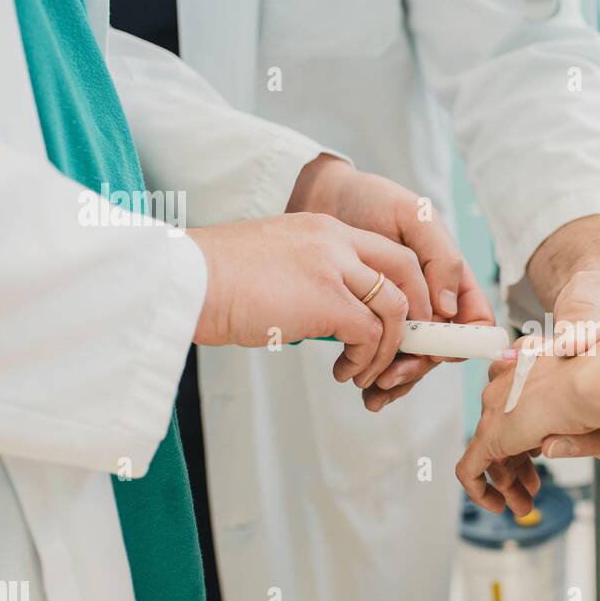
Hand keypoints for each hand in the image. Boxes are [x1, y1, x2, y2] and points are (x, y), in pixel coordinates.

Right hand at [190, 213, 431, 387]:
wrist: (184, 281)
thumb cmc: (215, 281)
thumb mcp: (274, 263)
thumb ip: (311, 276)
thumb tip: (328, 314)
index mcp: (324, 229)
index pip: (389, 251)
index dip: (406, 287)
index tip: (400, 320)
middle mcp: (336, 241)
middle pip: (407, 272)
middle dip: (415, 314)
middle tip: (403, 347)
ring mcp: (334, 269)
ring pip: (396, 308)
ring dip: (389, 348)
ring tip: (364, 371)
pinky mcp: (327, 301)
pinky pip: (370, 335)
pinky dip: (365, 360)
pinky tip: (345, 371)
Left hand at [290, 155, 493, 410]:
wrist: (317, 197)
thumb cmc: (369, 198)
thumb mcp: (413, 215)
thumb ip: (440, 258)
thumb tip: (449, 311)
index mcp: (449, 276)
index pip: (473, 321)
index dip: (461, 342)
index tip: (434, 351)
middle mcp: (430, 299)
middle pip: (440, 348)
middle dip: (418, 367)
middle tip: (389, 375)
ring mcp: (401, 313)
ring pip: (413, 359)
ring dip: (397, 380)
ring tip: (372, 393)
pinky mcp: (371, 321)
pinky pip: (384, 357)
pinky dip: (378, 376)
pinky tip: (367, 391)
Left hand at [456, 345, 599, 514]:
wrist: (597, 381)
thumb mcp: (593, 403)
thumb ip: (570, 423)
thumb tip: (550, 446)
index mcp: (531, 370)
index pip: (516, 399)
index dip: (527, 432)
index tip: (540, 450)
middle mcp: (509, 385)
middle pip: (502, 428)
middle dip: (517, 464)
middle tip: (534, 486)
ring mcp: (496, 408)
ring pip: (488, 450)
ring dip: (505, 481)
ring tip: (523, 504)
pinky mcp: (490, 435)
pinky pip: (470, 469)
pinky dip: (480, 491)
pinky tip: (498, 505)